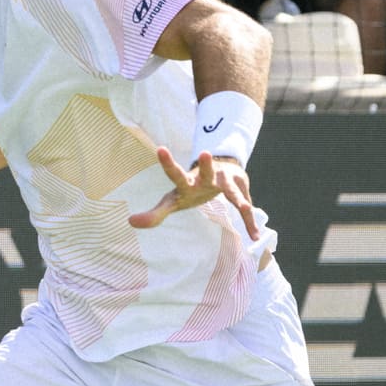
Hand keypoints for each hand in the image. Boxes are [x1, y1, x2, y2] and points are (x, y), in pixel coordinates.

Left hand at [129, 148, 258, 239]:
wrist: (222, 172)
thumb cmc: (192, 189)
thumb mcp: (173, 201)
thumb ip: (155, 214)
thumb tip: (130, 222)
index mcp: (188, 181)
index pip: (175, 172)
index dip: (168, 163)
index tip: (161, 149)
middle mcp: (207, 178)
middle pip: (206, 171)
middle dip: (206, 164)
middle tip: (204, 153)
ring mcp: (225, 182)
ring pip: (231, 190)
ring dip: (238, 198)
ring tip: (245, 208)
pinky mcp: (239, 189)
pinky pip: (244, 209)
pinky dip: (249, 223)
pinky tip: (256, 236)